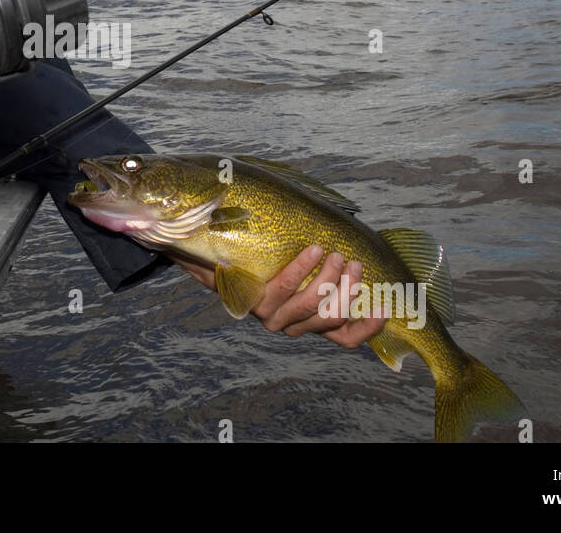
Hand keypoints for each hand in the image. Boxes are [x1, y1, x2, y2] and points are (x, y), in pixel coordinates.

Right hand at [175, 245, 385, 347]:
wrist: (245, 274)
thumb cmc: (234, 250)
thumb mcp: (218, 241)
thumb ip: (206, 233)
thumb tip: (178, 219)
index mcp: (253, 298)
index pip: (279, 292)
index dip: (300, 272)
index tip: (316, 246)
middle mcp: (275, 318)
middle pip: (310, 307)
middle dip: (331, 280)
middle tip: (342, 256)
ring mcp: (300, 326)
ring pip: (329, 321)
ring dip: (348, 294)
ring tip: (356, 267)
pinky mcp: (320, 329)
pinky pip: (345, 340)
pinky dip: (367, 328)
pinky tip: (382, 309)